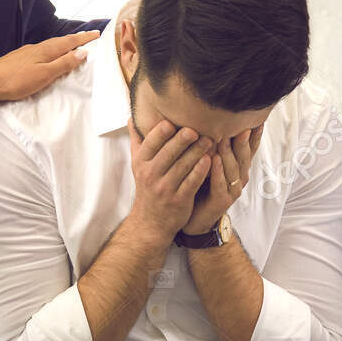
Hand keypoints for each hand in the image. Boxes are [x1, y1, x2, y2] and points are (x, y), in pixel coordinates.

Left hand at [0, 30, 99, 111]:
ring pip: (49, 46)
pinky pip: (41, 51)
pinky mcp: (18, 59)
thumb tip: (82, 52)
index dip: (84, 38)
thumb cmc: (17, 81)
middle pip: (60, 41)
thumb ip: (64, 63)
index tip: (97, 33)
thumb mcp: (45, 74)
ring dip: (63, 45)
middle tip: (87, 37)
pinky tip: (48, 56)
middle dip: (75, 39)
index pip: (69, 42)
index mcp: (45, 50)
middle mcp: (36, 48)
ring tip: (71, 46)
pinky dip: (51, 51)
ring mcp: (26, 52)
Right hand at [125, 120, 213, 246]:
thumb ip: (137, 141)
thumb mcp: (138, 165)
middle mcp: (151, 175)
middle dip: (182, 140)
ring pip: (182, 166)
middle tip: (195, 129)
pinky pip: (191, 182)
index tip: (173, 122)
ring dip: (196, 152)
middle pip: (168, 153)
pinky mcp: (179, 200)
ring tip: (209, 140)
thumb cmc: (148, 188)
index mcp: (141, 163)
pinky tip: (210, 160)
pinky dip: (200, 171)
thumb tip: (132, 118)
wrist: (151, 222)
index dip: (161, 132)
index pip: (150, 144)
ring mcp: (165, 189)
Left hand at [182, 125, 261, 235]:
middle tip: (243, 123)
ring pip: (233, 168)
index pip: (250, 148)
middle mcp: (239, 178)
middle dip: (244, 139)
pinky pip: (219, 184)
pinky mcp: (221, 201)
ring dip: (229, 152)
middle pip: (244, 156)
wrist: (196, 219)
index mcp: (239, 168)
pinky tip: (214, 159)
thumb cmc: (203, 186)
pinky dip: (217, 171)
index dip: (255, 134)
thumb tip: (213, 120)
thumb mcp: (212, 164)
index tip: (257, 117)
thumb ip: (216, 146)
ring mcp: (232, 190)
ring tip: (225, 136)